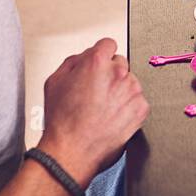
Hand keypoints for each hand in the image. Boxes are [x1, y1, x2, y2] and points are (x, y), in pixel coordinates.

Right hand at [38, 38, 149, 186]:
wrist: (72, 151)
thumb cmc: (62, 121)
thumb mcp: (54, 81)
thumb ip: (73, 62)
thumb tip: (84, 57)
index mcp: (96, 62)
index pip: (108, 44)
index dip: (101, 55)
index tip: (100, 63)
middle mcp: (118, 73)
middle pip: (120, 63)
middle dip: (109, 73)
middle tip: (97, 92)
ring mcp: (132, 90)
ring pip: (129, 82)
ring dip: (120, 90)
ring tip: (102, 108)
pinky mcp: (141, 108)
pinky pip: (137, 100)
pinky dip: (128, 107)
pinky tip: (112, 117)